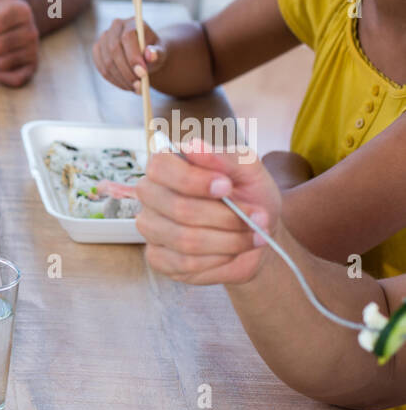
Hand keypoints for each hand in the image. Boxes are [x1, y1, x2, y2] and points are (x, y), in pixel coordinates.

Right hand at [93, 16, 166, 92]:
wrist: (144, 55)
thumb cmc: (154, 52)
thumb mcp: (161, 52)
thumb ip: (157, 53)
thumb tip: (150, 55)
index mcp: (131, 22)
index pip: (127, 37)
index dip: (133, 56)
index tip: (142, 74)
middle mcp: (114, 27)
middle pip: (114, 50)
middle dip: (126, 71)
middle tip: (138, 86)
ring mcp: (103, 39)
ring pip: (107, 62)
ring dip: (121, 79)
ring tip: (135, 88)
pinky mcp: (97, 52)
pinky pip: (102, 69)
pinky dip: (114, 81)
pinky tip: (126, 86)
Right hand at [136, 139, 281, 284]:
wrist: (258, 232)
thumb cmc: (249, 195)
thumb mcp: (250, 170)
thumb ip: (225, 157)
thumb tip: (194, 146)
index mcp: (166, 166)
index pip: (160, 166)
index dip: (193, 179)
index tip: (227, 186)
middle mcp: (151, 196)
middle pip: (178, 208)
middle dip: (226, 217)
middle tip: (258, 216)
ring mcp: (151, 228)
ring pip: (185, 239)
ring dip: (230, 240)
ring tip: (254, 235)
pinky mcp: (158, 258)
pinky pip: (186, 263)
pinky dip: (219, 259)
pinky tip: (232, 252)